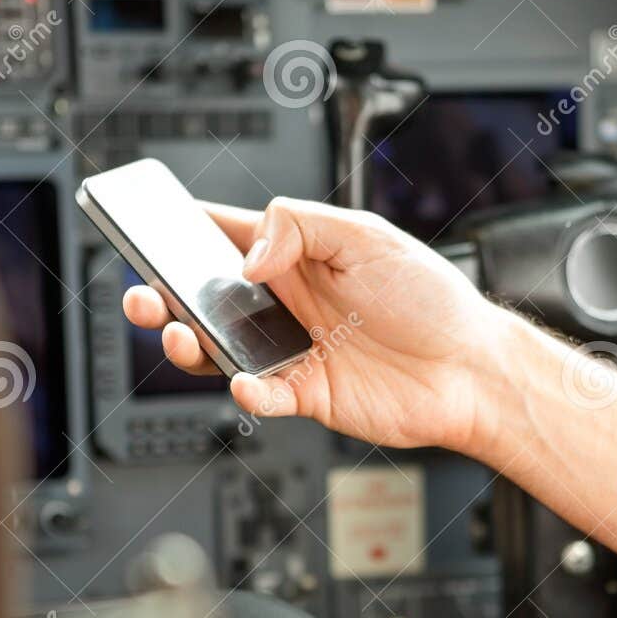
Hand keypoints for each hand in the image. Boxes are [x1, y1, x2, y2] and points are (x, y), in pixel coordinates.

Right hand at [122, 196, 508, 452]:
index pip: (227, 235)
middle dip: (164, 293)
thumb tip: (247, 256)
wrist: (473, 370)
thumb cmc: (433, 300)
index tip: (144, 222)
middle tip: (144, 293)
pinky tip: (246, 383)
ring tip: (179, 334)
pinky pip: (261, 396)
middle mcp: (290, 302)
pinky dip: (246, 392)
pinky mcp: (308, 395)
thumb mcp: (366, 236)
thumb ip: (299, 227)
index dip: (183, 228)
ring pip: (220, 348)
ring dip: (190, 343)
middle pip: (206, 296)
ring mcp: (295, 350)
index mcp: (299, 255)